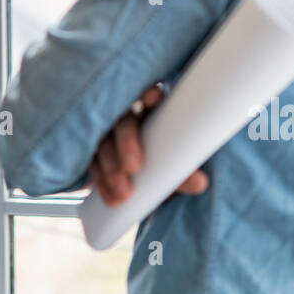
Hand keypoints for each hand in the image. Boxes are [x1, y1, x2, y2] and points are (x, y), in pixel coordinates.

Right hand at [88, 84, 208, 205]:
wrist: (142, 182)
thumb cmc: (165, 163)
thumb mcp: (175, 165)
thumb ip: (184, 171)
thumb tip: (201, 183)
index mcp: (151, 111)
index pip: (147, 94)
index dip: (148, 94)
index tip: (153, 98)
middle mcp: (127, 117)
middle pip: (122, 120)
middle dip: (126, 141)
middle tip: (134, 167)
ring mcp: (107, 134)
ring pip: (103, 144)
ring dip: (111, 168)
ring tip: (123, 195)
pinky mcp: (93, 153)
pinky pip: (93, 165)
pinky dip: (102, 184)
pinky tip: (111, 199)